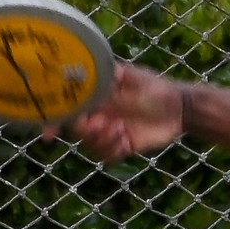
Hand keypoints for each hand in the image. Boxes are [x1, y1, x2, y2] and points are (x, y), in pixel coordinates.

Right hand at [50, 62, 184, 160]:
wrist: (180, 108)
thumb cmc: (155, 88)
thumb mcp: (132, 79)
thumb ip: (108, 80)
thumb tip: (84, 72)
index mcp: (96, 98)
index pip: (68, 109)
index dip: (55, 121)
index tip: (49, 133)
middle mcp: (99, 115)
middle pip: (76, 130)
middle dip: (85, 131)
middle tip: (101, 124)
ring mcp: (110, 132)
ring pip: (91, 145)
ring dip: (101, 141)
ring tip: (119, 131)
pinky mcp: (122, 146)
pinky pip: (107, 156)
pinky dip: (113, 151)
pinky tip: (125, 141)